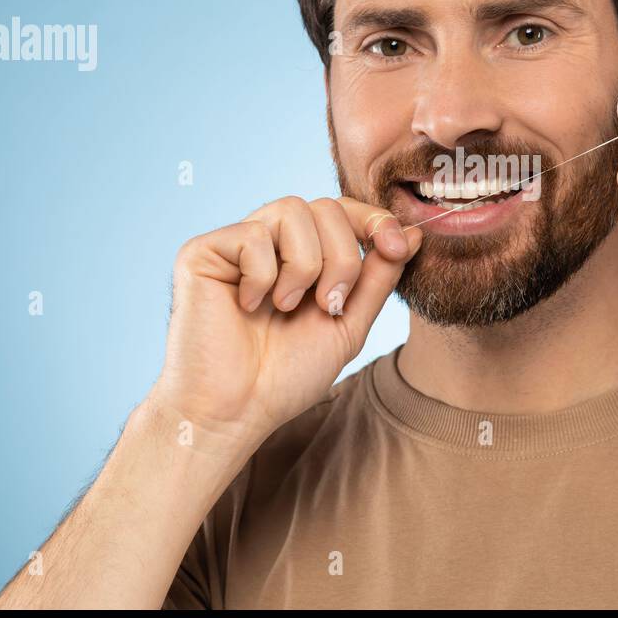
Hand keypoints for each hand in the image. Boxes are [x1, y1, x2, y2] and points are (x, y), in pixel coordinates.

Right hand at [149, 196, 421, 457]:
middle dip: (342, 256)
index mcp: (302, 255)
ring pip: (292, 210)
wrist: (236, 411)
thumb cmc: (285, 375)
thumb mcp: (349, 323)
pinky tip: (248, 306)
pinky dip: (262, 276)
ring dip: (305, 266)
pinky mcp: (202, 251)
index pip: (342, 211)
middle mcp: (269, 241)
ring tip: (286, 307)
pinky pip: (253, 235)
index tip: (396, 245)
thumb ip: (378, 278)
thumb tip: (414, 233)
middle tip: (328, 304)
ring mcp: (235, 243)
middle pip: (324, 206)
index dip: (374, 219)